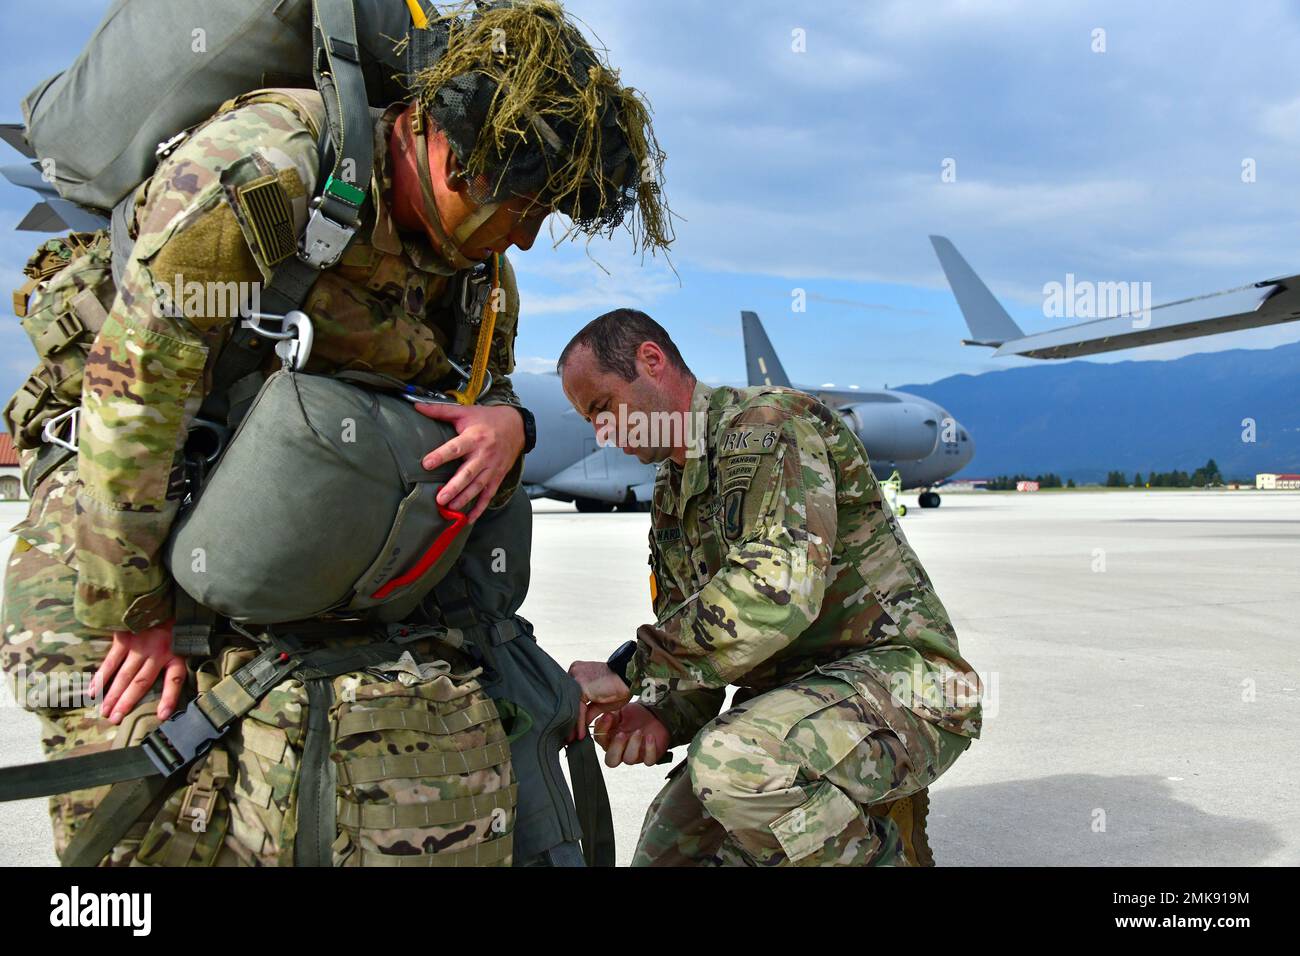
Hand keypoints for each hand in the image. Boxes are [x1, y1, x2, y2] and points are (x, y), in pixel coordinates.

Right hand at [87, 620, 185, 723]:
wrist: (156, 597)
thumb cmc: (172, 621)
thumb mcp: (182, 638)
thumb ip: (177, 657)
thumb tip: (173, 679)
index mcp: (175, 653)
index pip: (174, 679)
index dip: (169, 697)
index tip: (163, 716)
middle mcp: (157, 652)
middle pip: (141, 682)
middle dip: (128, 702)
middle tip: (115, 720)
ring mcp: (139, 646)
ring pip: (124, 675)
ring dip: (113, 695)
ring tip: (105, 712)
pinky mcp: (124, 638)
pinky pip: (111, 661)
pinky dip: (101, 677)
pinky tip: (94, 692)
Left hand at [415, 403, 524, 522]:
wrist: (517, 426)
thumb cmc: (487, 419)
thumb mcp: (465, 411)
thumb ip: (440, 410)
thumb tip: (416, 405)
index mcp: (474, 438)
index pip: (456, 448)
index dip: (441, 455)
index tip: (426, 463)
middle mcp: (484, 455)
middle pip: (468, 473)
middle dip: (454, 487)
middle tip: (440, 498)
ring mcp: (492, 468)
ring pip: (478, 487)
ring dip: (464, 499)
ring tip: (451, 508)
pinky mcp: (497, 477)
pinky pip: (488, 495)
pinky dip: (480, 508)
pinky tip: (469, 518)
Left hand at [568, 661, 631, 741]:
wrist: (630, 677)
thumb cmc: (620, 685)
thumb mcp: (601, 702)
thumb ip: (589, 711)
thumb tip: (580, 726)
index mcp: (578, 671)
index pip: (570, 697)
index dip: (570, 713)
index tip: (569, 728)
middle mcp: (574, 671)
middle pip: (568, 701)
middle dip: (568, 719)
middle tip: (567, 737)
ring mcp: (576, 677)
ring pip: (571, 706)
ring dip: (572, 724)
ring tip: (571, 739)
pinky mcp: (581, 685)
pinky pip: (578, 708)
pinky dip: (579, 723)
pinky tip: (580, 734)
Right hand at [592, 704, 669, 767]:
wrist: (652, 717)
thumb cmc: (633, 716)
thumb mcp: (620, 712)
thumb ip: (611, 715)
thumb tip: (605, 715)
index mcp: (609, 740)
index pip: (600, 740)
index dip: (602, 730)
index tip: (608, 717)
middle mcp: (620, 751)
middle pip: (611, 761)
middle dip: (615, 748)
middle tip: (621, 734)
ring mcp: (634, 755)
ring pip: (629, 759)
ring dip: (633, 745)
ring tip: (639, 731)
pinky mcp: (649, 757)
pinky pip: (648, 760)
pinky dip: (650, 749)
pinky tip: (650, 737)